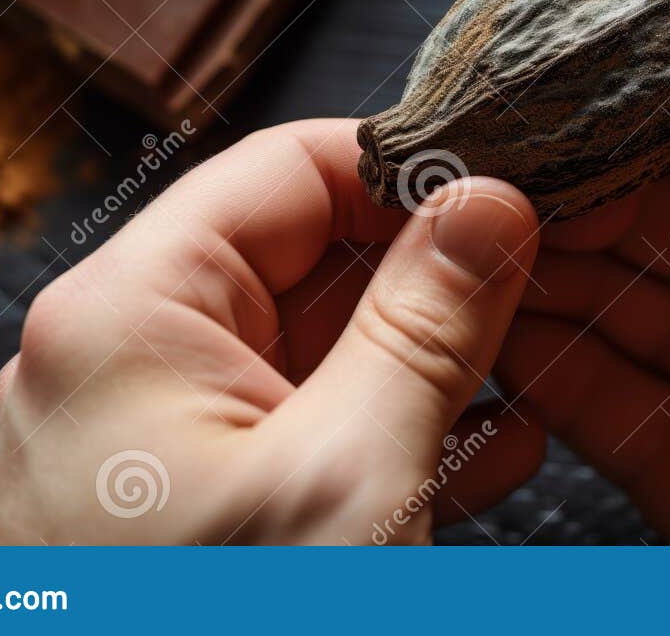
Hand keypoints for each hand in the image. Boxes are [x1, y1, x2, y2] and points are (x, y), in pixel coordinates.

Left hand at [0, 121, 544, 543]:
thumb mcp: (355, 476)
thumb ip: (429, 319)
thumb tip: (494, 198)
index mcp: (124, 315)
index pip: (289, 170)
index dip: (413, 165)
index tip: (520, 184)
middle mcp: (118, 359)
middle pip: (303, 253)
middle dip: (434, 268)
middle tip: (552, 274)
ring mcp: (146, 438)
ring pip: (312, 343)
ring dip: (428, 351)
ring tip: (539, 360)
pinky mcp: (182, 505)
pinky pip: (297, 423)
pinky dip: (389, 423)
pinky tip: (491, 445)